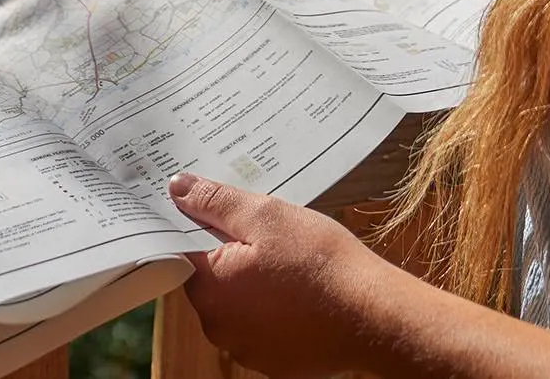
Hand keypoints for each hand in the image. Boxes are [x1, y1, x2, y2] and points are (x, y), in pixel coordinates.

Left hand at [171, 173, 396, 378]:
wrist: (373, 315)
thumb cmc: (320, 263)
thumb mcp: (265, 216)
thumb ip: (216, 202)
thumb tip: (177, 189)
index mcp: (210, 291)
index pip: (184, 251)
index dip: (200, 226)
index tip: (222, 211)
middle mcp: (220, 328)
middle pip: (211, 279)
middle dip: (231, 254)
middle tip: (267, 233)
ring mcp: (248, 350)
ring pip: (239, 304)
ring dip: (254, 283)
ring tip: (291, 262)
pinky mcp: (275, 362)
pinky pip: (263, 326)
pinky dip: (275, 309)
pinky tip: (302, 292)